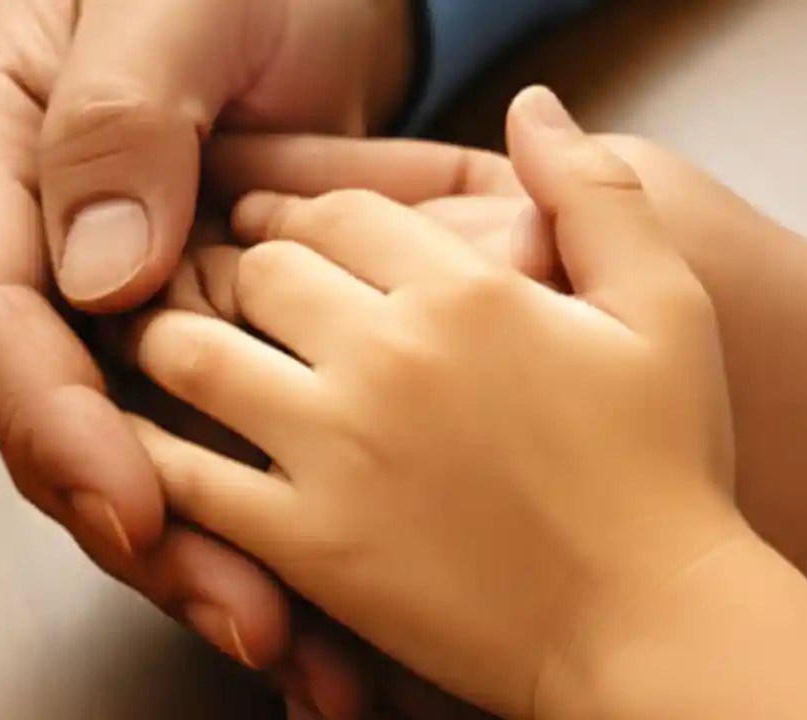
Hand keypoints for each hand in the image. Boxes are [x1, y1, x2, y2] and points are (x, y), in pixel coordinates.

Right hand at [0, 0, 414, 699]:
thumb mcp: (176, 1)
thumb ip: (121, 117)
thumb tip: (103, 283)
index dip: (56, 426)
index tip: (133, 509)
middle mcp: (39, 246)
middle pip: (69, 416)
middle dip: (154, 530)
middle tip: (248, 619)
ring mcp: (117, 293)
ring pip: (152, 443)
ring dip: (227, 549)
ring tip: (304, 642)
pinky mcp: (198, 322)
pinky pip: (228, 422)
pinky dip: (282, 500)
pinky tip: (338, 584)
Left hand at [129, 87, 743, 716]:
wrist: (653, 625)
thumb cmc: (668, 466)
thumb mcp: (667, 305)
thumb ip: (593, 191)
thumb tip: (536, 104)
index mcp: (464, 290)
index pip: (338, 213)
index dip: (304, 216)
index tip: (288, 231)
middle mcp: (388, 354)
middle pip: (261, 270)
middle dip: (245, 269)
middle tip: (232, 286)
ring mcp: (339, 449)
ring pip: (195, 354)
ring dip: (172, 336)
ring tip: (170, 340)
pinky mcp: (309, 542)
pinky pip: (189, 478)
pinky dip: (144, 448)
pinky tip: (138, 436)